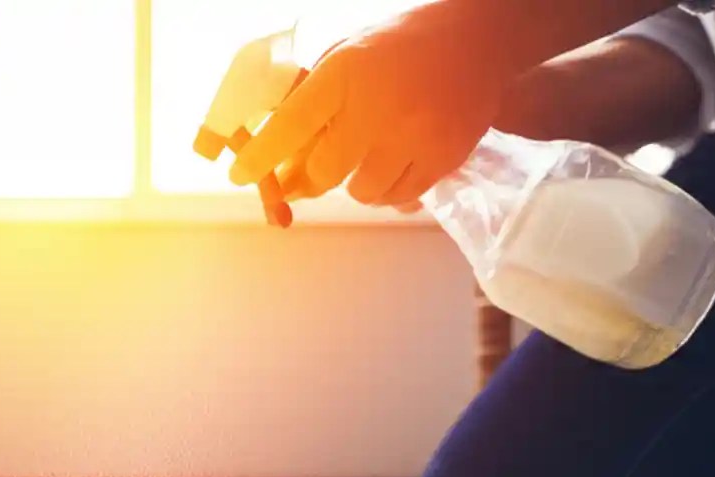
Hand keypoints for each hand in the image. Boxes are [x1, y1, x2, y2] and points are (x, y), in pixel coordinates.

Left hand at [229, 2, 511, 206]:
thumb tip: (276, 158)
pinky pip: (399, 199)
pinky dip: (387, 190)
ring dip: (354, 183)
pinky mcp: (444, 158)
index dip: (260, 157)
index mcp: (346, 74)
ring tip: (366, 155)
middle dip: (311, 177)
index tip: (239, 174)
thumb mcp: (344, 58)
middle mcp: (379, 108)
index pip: (290, 126)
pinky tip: (392, 162)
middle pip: (324, 173)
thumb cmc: (396, 50)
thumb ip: (311, 102)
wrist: (475, 41)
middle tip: (307, 173)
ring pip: (362, 193)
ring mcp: (416, 137)